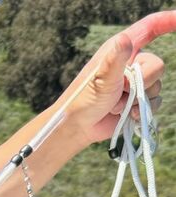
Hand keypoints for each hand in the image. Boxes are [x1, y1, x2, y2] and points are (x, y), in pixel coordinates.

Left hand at [60, 12, 175, 147]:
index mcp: (121, 49)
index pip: (151, 27)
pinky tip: (127, 115)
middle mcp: (131, 63)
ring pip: (157, 86)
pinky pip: (154, 103)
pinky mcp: (137, 101)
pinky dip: (142, 111)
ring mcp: (135, 83)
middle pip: (158, 65)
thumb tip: (125, 40)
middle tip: (121, 92)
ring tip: (116, 106)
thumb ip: (115, 60)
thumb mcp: (101, 79)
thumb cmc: (83, 100)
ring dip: (137, 100)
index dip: (169, 21)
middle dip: (143, 82)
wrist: (78, 128)